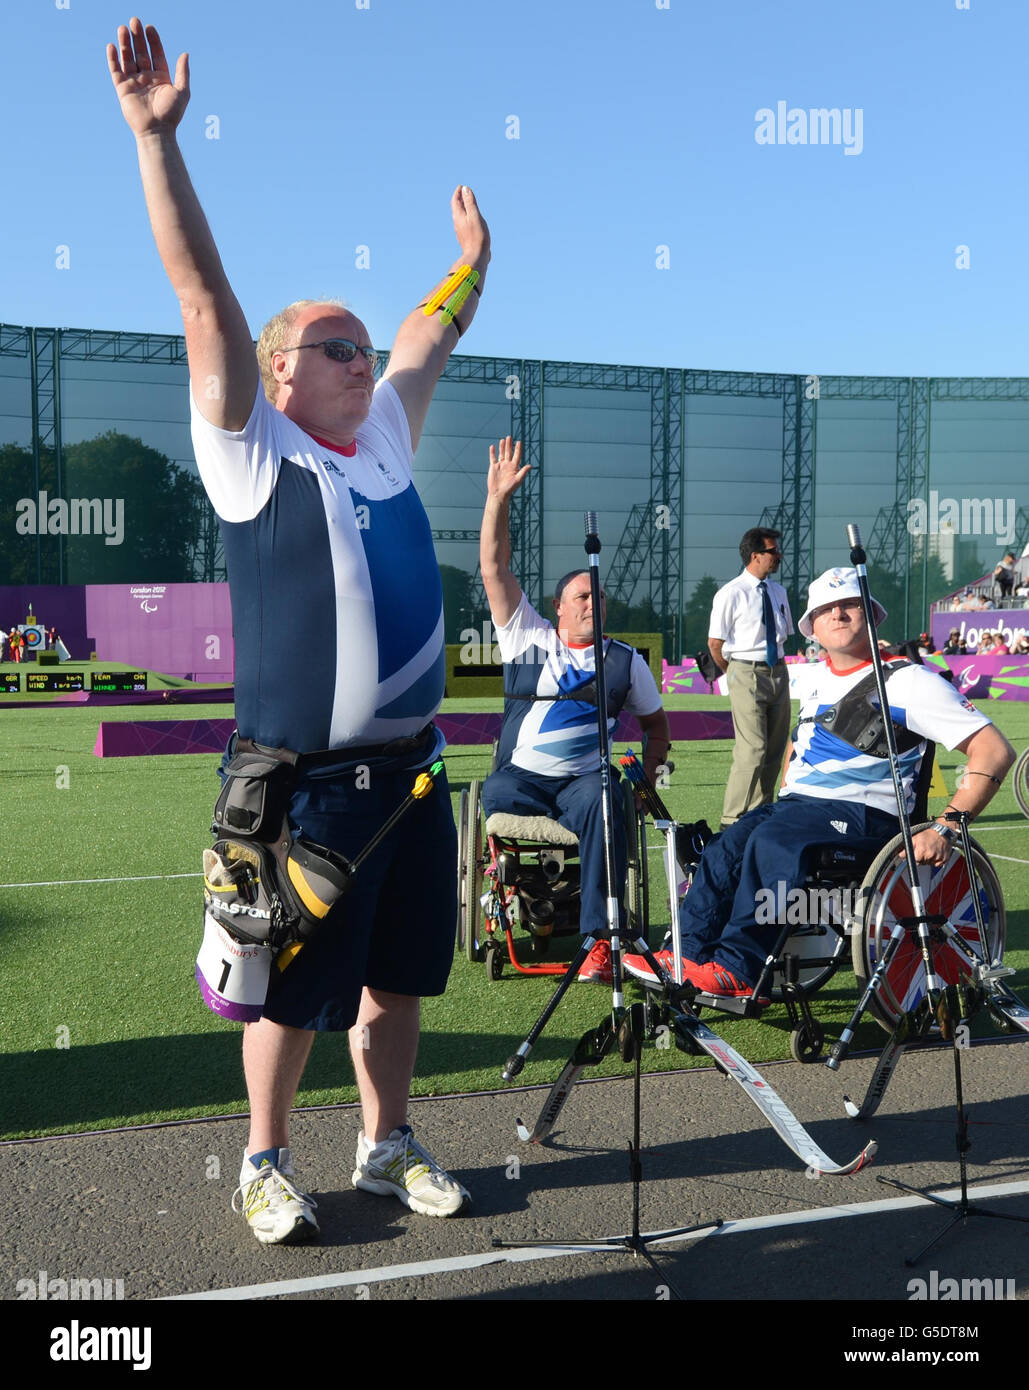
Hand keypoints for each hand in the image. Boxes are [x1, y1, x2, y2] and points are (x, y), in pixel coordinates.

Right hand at [107, 18, 188, 135]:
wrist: (157, 131)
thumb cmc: (171, 114)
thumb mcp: (182, 91)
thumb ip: (182, 72)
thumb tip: (185, 54)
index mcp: (161, 78)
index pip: (156, 54)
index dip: (153, 41)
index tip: (149, 27)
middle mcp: (147, 78)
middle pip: (141, 53)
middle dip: (137, 37)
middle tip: (134, 21)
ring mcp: (134, 82)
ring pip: (128, 58)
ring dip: (125, 43)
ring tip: (123, 28)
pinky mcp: (122, 89)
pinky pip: (116, 71)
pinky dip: (113, 59)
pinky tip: (112, 46)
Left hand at [451, 185, 489, 264]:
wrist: (476, 257)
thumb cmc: (477, 236)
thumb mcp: (475, 216)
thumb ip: (470, 202)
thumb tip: (465, 189)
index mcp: (459, 216)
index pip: (455, 201)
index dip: (458, 193)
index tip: (461, 187)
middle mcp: (457, 223)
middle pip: (456, 208)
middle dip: (460, 199)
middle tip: (463, 192)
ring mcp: (461, 231)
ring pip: (460, 216)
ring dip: (463, 208)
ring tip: (467, 204)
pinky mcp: (465, 237)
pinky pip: (464, 223)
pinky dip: (466, 217)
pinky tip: (471, 220)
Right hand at [487, 437, 528, 499]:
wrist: (499, 493)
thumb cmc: (509, 489)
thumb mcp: (518, 480)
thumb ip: (523, 472)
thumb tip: (530, 465)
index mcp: (514, 467)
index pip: (517, 455)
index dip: (518, 449)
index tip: (519, 442)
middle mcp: (507, 465)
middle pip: (509, 452)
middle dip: (509, 445)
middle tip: (510, 437)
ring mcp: (500, 466)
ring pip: (501, 454)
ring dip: (502, 447)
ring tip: (503, 440)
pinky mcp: (493, 467)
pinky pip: (493, 458)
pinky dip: (492, 452)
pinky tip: (492, 446)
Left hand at [907, 826, 952, 867]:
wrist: (942, 833)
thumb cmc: (929, 835)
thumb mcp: (915, 839)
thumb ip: (908, 848)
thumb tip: (901, 855)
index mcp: (922, 851)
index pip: (915, 861)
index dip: (915, 857)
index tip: (917, 853)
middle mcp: (930, 855)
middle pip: (922, 863)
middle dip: (921, 858)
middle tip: (924, 850)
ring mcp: (938, 858)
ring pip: (929, 864)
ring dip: (928, 860)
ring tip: (930, 850)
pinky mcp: (944, 859)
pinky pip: (937, 865)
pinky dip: (935, 861)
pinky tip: (935, 853)